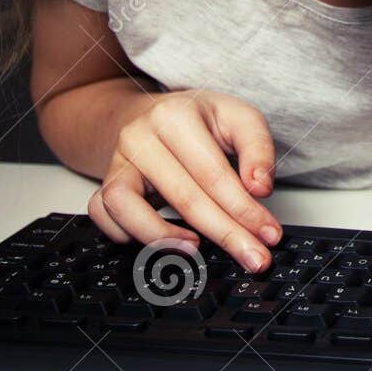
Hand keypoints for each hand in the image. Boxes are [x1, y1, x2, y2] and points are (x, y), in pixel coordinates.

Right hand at [87, 88, 281, 272]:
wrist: (162, 113)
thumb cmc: (205, 120)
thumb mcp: (240, 118)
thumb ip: (257, 148)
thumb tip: (261, 189)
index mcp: (176, 116)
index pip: (213, 174)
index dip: (244, 210)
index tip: (269, 235)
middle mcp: (139, 136)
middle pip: (182, 196)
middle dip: (224, 234)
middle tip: (254, 258)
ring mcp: (116, 161)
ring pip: (125, 205)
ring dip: (161, 237)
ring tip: (197, 249)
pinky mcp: (105, 182)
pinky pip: (102, 215)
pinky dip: (125, 234)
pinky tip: (161, 241)